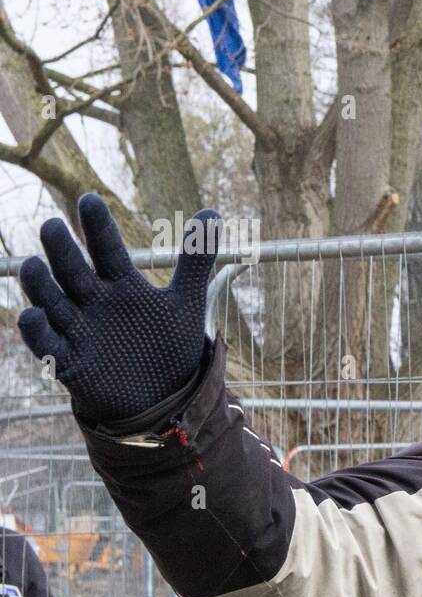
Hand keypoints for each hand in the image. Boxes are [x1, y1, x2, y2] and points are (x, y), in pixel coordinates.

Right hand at [17, 193, 220, 425]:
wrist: (163, 397)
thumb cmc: (169, 345)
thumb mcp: (187, 302)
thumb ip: (196, 259)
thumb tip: (212, 211)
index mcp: (120, 284)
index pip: (107, 250)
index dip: (99, 227)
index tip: (90, 199)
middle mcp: (93, 302)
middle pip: (73, 271)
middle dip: (62, 251)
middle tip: (53, 226)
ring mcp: (78, 331)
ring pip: (52, 303)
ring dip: (40, 286)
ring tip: (32, 265)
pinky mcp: (69, 362)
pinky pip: (47, 345)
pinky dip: (38, 332)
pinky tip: (33, 315)